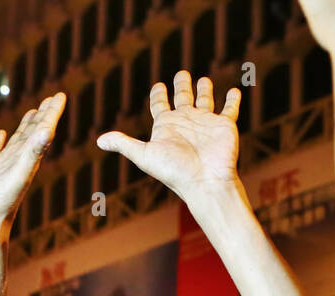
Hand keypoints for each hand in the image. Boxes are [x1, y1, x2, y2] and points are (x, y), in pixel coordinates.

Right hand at [0, 93, 65, 232]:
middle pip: (34, 132)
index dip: (52, 113)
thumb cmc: (1, 204)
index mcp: (30, 160)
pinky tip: (0, 134)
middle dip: (43, 115)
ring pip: (18, 141)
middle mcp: (19, 161)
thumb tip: (49, 130)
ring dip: (25, 126)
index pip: (44, 131)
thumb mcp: (18, 175)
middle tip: (52, 98)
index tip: (60, 95)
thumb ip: (32, 153)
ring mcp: (3, 166)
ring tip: (32, 111)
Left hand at [98, 72, 241, 202]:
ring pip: (205, 101)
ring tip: (204, 79)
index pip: (160, 106)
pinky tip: (235, 91)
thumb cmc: (174, 171)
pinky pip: (230, 109)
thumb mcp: (145, 155)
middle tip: (181, 74)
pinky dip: (233, 100)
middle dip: (182, 86)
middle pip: (182, 98)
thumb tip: (99, 141)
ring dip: (205, 90)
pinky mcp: (224, 125)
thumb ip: (124, 144)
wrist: (205, 182)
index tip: (158, 86)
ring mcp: (206, 123)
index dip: (158, 95)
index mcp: (167, 127)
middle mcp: (186, 123)